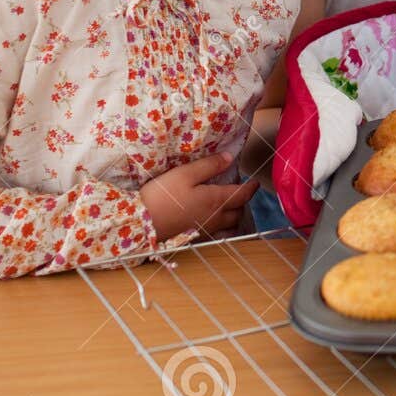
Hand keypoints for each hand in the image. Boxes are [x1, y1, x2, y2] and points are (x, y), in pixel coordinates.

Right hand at [140, 153, 257, 240]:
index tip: (255, 182)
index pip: (242, 194)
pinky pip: (217, 233)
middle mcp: (215, 217)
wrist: (140, 224)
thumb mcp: (185, 174)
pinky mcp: (194, 237)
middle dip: (243, 201)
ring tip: (229, 205)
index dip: (251, 187)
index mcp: (216, 200)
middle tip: (240, 190)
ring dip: (234, 214)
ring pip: (229, 225)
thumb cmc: (162, 196)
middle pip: (238, 211)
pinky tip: (214, 220)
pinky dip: (223, 226)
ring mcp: (206, 229)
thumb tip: (230, 158)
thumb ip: (209, 166)